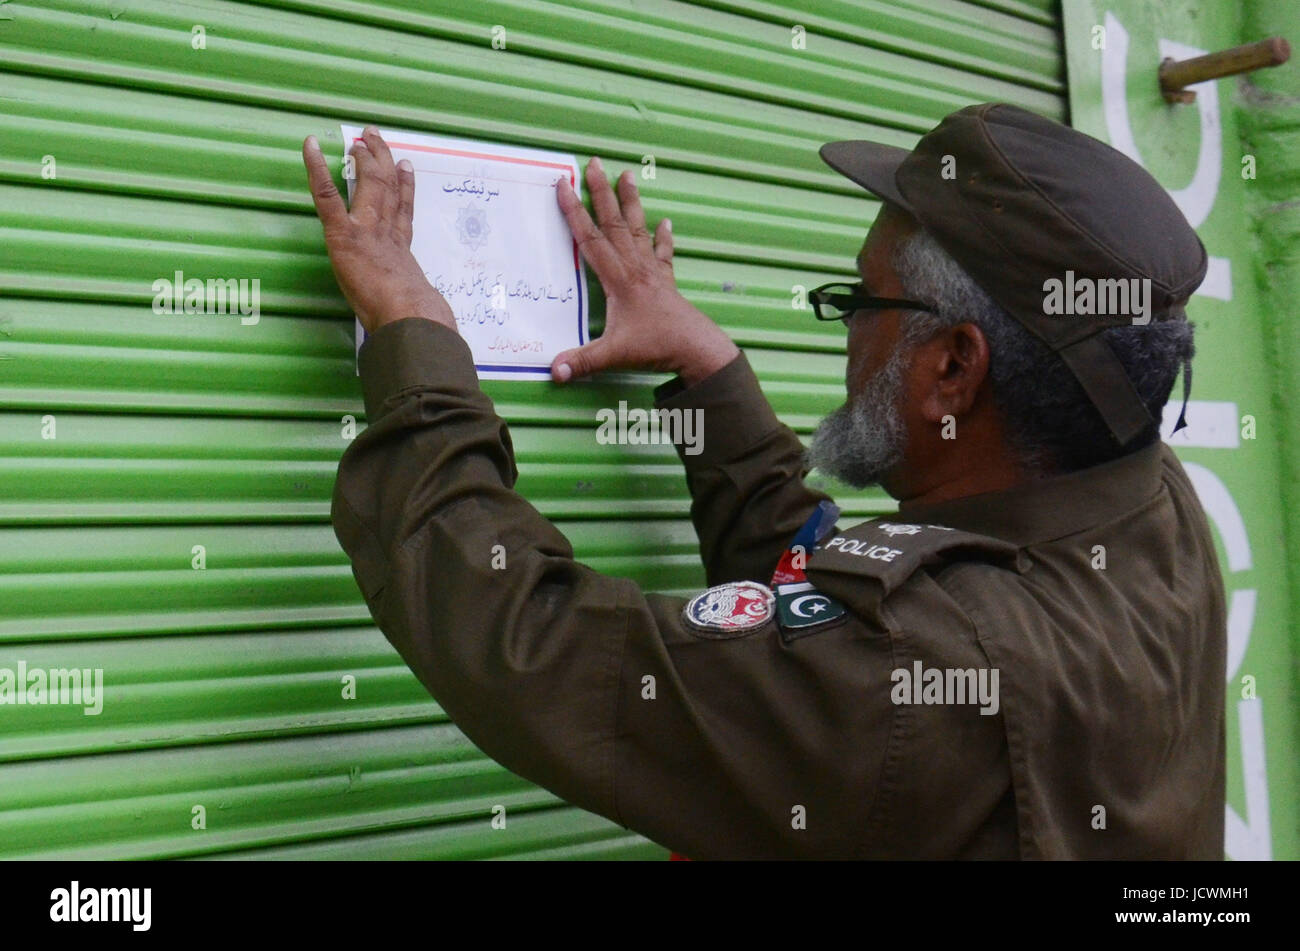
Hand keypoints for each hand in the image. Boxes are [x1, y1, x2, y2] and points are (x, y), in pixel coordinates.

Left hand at [302, 126, 455, 334]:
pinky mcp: (345, 235)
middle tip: (376, 138)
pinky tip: (310, 147)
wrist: (412, 318)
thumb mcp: (424, 313)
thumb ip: (420, 306)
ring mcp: (367, 231)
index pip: (403, 213)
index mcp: (403, 254)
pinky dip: (316, 169)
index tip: (406, 167)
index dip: (406, 188)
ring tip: (360, 139)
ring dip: (363, 158)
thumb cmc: (421, 322)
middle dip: (382, 161)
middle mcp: (387, 235)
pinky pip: (327, 195)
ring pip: (368, 185)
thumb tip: (430, 321)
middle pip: (387, 189)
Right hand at [552, 156, 737, 385]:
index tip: (563, 185)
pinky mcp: (667, 282)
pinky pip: (663, 253)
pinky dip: (663, 237)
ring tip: (628, 175)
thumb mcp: (614, 355)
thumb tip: (554, 371)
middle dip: (602, 193)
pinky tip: (665, 222)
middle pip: (615, 223)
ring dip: (632, 202)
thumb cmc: (657, 347)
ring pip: (638, 230)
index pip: (591, 239)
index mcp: (619, 280)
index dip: (574, 212)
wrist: (697, 349)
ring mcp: (653, 273)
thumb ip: (583, 361)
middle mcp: (636, 269)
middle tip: (595, 163)